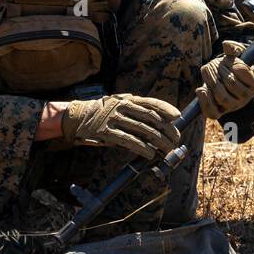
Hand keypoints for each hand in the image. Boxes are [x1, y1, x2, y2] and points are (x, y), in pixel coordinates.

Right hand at [60, 93, 181, 158]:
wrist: (75, 117)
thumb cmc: (102, 113)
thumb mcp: (118, 106)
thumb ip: (135, 113)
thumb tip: (159, 125)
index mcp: (127, 100)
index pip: (151, 103)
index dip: (166, 109)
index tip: (177, 117)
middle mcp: (122, 106)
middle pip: (151, 118)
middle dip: (166, 129)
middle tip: (176, 139)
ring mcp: (114, 119)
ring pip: (143, 130)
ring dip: (158, 141)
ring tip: (168, 149)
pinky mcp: (106, 132)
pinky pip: (128, 141)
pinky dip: (142, 148)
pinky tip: (150, 154)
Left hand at [196, 41, 253, 119]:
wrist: (228, 83)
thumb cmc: (234, 68)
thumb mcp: (237, 56)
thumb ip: (234, 48)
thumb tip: (226, 45)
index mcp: (253, 84)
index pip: (246, 75)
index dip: (236, 66)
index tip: (229, 60)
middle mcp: (245, 98)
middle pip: (231, 84)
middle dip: (219, 70)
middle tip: (212, 63)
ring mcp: (232, 106)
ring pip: (222, 97)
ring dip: (211, 81)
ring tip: (205, 69)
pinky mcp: (219, 112)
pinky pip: (213, 112)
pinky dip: (205, 101)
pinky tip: (200, 89)